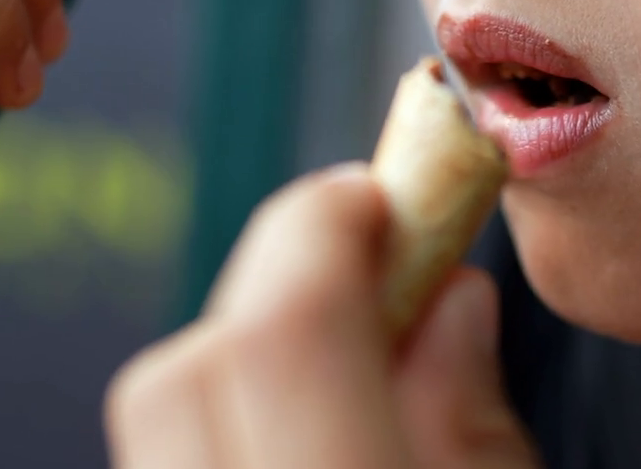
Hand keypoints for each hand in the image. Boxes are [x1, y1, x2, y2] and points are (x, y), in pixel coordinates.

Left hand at [106, 165, 537, 468]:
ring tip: (353, 378)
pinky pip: (167, 463)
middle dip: (273, 296)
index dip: (327, 230)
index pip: (282, 332)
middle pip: (182, 370)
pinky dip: (230, 426)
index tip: (374, 198)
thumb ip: (481, 429)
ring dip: (248, 367)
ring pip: (160, 419)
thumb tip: (447, 299)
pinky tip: (308, 440)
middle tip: (369, 277)